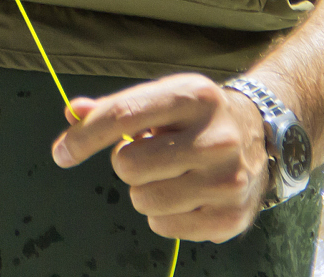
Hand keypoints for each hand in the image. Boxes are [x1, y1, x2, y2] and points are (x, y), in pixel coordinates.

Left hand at [52, 74, 270, 242]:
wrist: (261, 136)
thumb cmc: (195, 116)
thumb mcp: (162, 98)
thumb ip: (116, 107)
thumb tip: (73, 112)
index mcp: (194, 96)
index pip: (123, 116)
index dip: (84, 137)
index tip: (62, 152)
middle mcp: (215, 138)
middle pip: (128, 165)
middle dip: (127, 162)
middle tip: (149, 154)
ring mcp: (227, 181)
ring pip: (143, 200)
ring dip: (145, 190)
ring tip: (171, 174)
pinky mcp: (230, 217)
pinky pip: (163, 227)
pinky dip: (164, 215)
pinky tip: (186, 194)